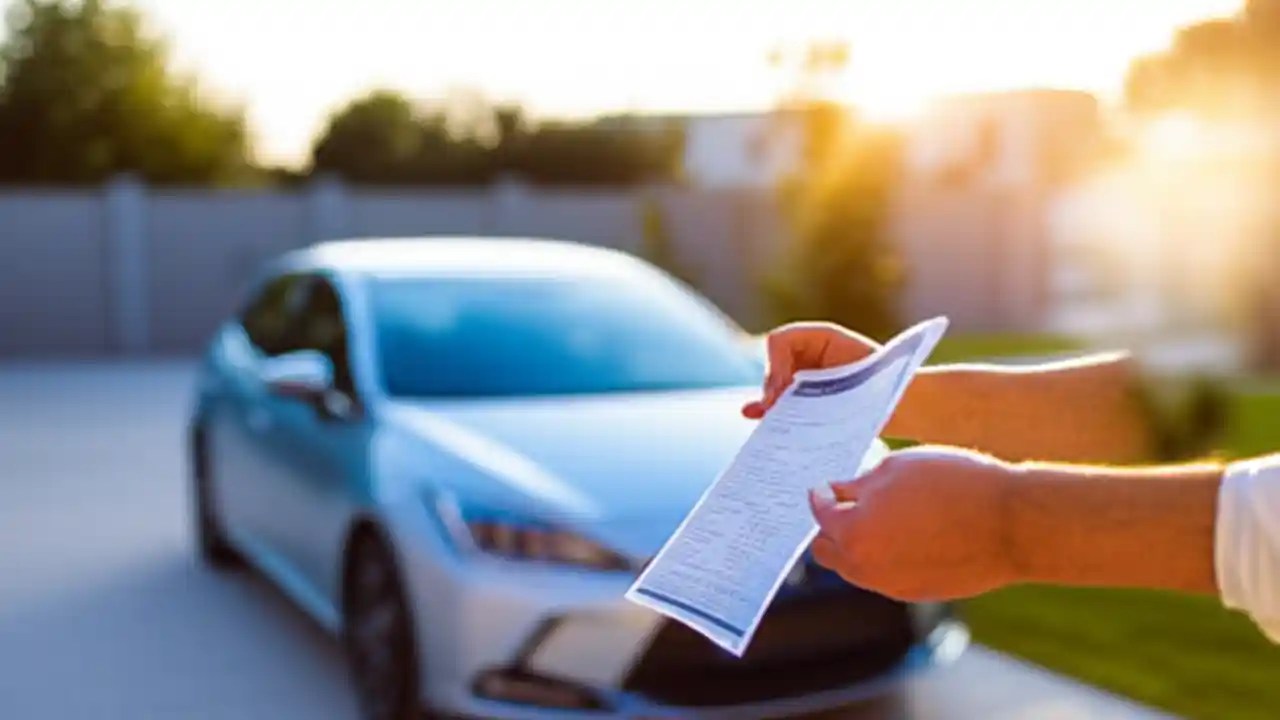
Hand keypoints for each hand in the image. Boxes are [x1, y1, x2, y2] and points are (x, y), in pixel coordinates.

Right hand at [742, 322, 880, 418]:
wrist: (902, 403)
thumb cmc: (883, 381)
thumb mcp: (853, 369)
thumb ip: (816, 376)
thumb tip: (779, 395)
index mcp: (818, 337)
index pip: (778, 341)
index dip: (774, 364)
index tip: (783, 388)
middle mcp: (806, 353)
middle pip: (772, 365)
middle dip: (771, 387)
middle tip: (776, 409)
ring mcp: (803, 376)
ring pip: (773, 386)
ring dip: (768, 401)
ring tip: (768, 417)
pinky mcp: (804, 399)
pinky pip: (777, 401)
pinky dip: (765, 407)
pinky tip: (752, 413)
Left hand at [809, 446, 1019, 601]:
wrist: (1010, 523)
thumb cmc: (954, 485)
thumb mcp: (896, 468)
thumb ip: (858, 485)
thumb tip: (839, 492)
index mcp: (853, 532)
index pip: (820, 514)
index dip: (823, 494)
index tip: (828, 487)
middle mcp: (865, 566)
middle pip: (827, 550)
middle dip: (831, 527)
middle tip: (845, 505)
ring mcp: (890, 585)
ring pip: (855, 567)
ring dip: (856, 545)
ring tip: (877, 519)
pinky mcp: (915, 592)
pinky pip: (883, 576)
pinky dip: (883, 558)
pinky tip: (904, 537)